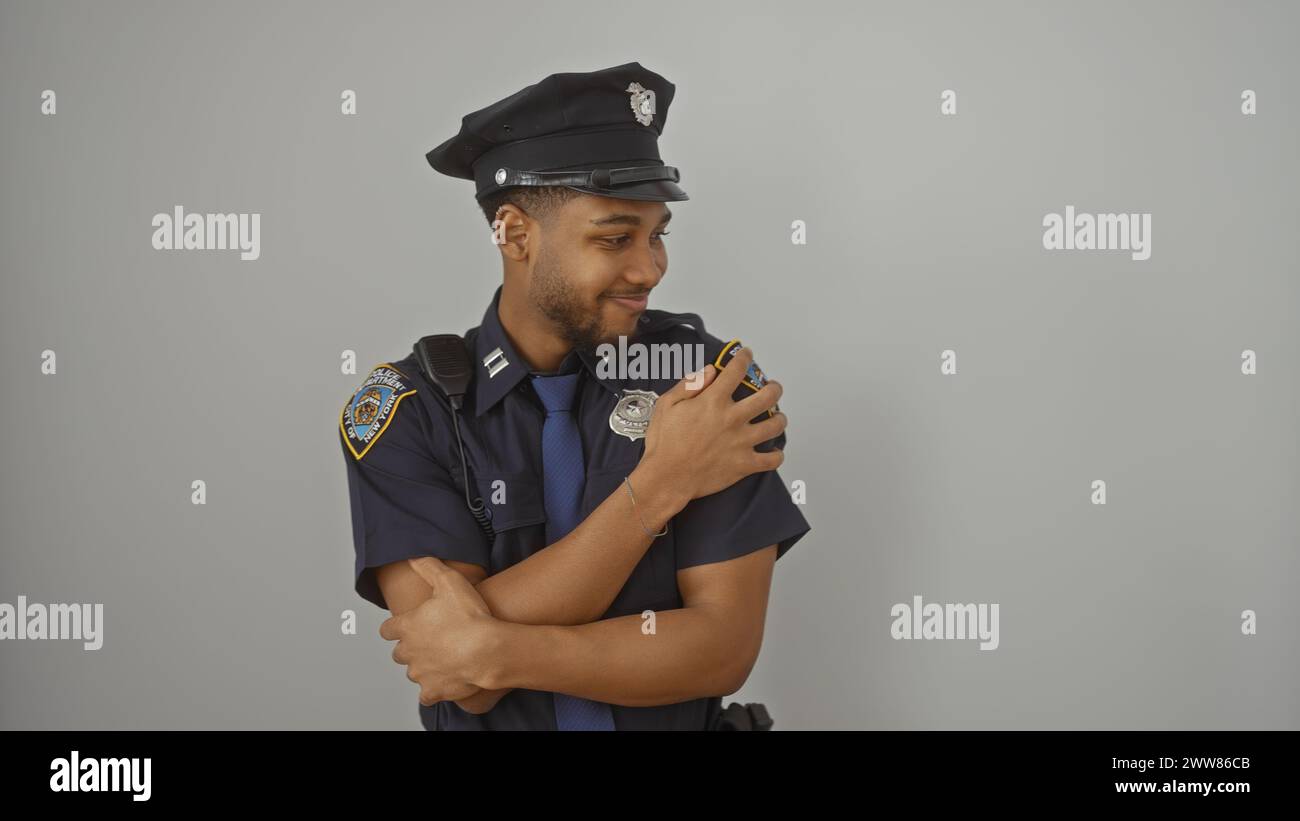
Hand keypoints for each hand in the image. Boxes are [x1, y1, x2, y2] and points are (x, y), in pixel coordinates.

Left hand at [379, 557, 499, 706]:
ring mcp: (420, 673)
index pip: (388, 629)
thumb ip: (428, 567)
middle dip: (412, 647)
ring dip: (424, 666)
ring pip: (414, 672)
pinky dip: (434, 688)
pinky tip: (447, 678)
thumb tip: (412, 557)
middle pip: (399, 653)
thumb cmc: (470, 615)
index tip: (408, 626)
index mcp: (407, 627)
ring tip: (445, 657)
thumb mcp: (449, 581)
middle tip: (433, 640)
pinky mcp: (433, 690)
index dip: (397, 627)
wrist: (488, 649)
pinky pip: (426, 694)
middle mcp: (408, 652)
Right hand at [640, 346, 786, 500]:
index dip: (744, 358)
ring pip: (775, 426)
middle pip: (767, 396)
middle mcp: (732, 418)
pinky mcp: (744, 464)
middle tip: (773, 387)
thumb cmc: (663, 442)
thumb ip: (690, 385)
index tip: (747, 354)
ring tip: (778, 417)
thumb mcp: (666, 405)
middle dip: (774, 388)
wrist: (666, 478)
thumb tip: (710, 371)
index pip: (736, 370)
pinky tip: (773, 452)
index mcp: (713, 401)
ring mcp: (741, 442)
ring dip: (780, 419)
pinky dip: (776, 456)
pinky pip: (771, 460)